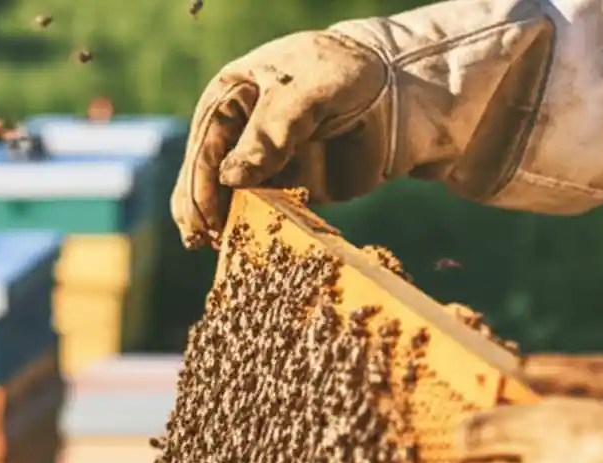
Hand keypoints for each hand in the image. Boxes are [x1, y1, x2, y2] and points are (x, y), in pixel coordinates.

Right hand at [169, 30, 386, 248]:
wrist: (404, 93)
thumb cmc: (347, 74)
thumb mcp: (304, 92)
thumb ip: (269, 132)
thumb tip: (231, 179)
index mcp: (232, 97)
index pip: (206, 143)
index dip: (199, 181)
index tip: (201, 216)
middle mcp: (242, 132)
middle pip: (213, 175)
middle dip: (206, 208)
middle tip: (202, 240)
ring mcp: (268, 162)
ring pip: (237, 198)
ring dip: (229, 223)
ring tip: (222, 247)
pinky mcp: (294, 187)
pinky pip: (272, 212)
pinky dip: (262, 229)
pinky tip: (250, 247)